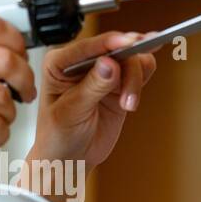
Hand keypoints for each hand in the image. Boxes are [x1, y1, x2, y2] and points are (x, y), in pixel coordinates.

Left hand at [31, 31, 158, 169]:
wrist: (70, 159)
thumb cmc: (57, 136)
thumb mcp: (70, 113)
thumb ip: (92, 87)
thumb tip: (110, 64)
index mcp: (59, 63)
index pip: (87, 47)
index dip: (110, 42)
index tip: (130, 42)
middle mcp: (82, 62)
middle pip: (115, 48)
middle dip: (128, 68)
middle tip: (130, 92)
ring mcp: (103, 72)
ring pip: (131, 59)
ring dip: (135, 80)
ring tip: (128, 105)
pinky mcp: (120, 84)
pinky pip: (140, 71)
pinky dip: (143, 80)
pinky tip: (133, 98)